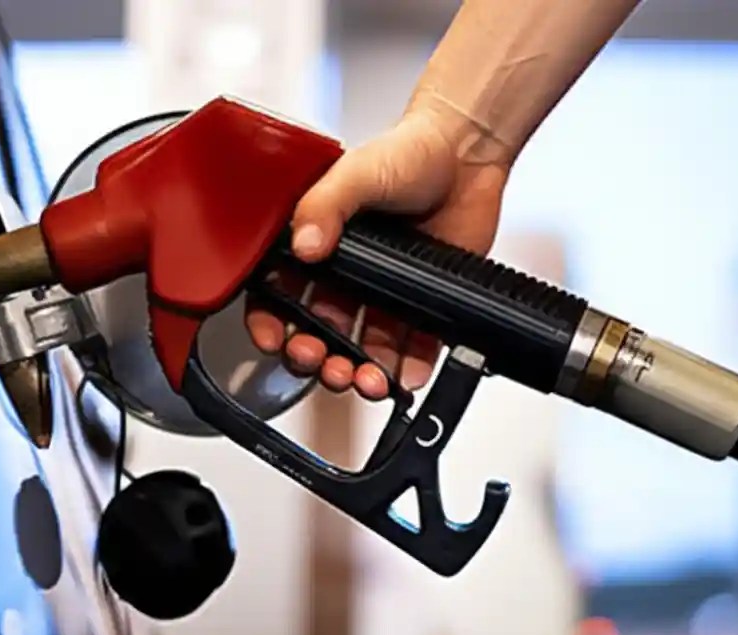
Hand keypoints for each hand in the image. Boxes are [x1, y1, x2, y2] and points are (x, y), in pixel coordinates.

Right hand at [245, 101, 510, 399]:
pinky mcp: (421, 302)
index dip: (271, 323)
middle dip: (316, 358)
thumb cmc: (408, 151)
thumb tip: (305, 244)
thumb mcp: (356, 172)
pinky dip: (407, 369)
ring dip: (359, 373)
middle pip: (317, 332)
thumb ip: (324, 205)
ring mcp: (383, 292)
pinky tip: (404, 377)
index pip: (277, 293)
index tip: (275, 341)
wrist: (467, 153)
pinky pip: (410, 347)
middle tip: (325, 365)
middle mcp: (344, 274)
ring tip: (366, 380)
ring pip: (361, 348)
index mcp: (315, 243)